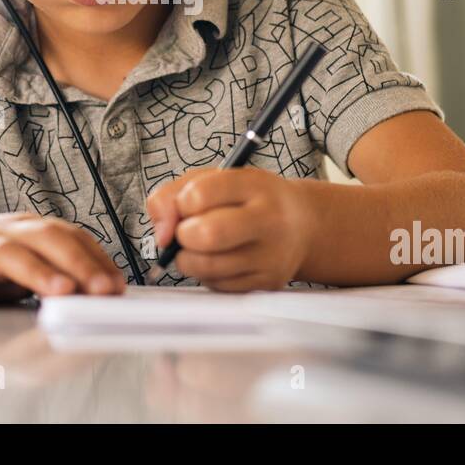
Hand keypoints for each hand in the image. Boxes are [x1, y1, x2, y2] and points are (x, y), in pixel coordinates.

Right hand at [0, 213, 125, 309]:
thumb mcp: (21, 260)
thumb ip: (55, 271)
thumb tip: (103, 294)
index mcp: (27, 229)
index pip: (70, 236)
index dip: (97, 259)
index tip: (119, 286)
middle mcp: (2, 232)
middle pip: (45, 238)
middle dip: (78, 263)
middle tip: (103, 290)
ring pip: (4, 253)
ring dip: (35, 271)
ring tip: (59, 291)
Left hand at [145, 166, 314, 291]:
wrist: (302, 224)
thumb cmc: (248, 199)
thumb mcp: (214, 179)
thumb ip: (173, 195)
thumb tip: (162, 234)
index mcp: (254, 185)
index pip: (200, 194)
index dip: (181, 203)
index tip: (187, 204)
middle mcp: (268, 220)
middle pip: (207, 235)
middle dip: (183, 235)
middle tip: (188, 231)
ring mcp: (271, 255)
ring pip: (206, 266)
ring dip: (188, 258)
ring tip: (199, 246)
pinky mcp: (267, 283)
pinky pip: (217, 285)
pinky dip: (206, 274)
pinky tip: (218, 259)